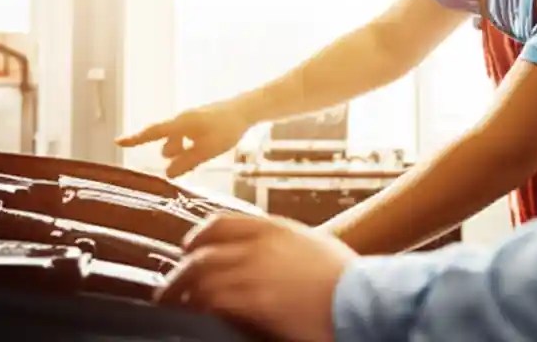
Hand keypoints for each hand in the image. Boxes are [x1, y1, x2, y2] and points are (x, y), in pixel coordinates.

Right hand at [115, 98, 252, 177]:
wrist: (247, 109)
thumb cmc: (227, 129)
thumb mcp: (206, 151)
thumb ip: (186, 163)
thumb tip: (167, 174)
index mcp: (180, 124)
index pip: (151, 133)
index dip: (134, 139)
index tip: (118, 142)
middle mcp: (182, 119)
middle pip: (166, 139)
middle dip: (170, 153)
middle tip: (180, 167)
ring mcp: (192, 118)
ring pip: (178, 138)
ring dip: (182, 150)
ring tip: (197, 157)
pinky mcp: (201, 119)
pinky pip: (188, 135)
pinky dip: (190, 145)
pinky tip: (203, 150)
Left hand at [155, 213, 356, 341]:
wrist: (366, 300)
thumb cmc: (350, 280)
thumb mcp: (315, 247)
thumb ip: (286, 247)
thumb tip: (271, 257)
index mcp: (275, 228)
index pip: (221, 223)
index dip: (198, 236)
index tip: (188, 246)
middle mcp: (259, 245)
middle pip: (203, 252)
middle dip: (182, 269)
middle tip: (170, 284)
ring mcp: (254, 271)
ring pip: (201, 276)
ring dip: (183, 290)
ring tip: (174, 303)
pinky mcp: (253, 300)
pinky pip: (212, 299)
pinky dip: (199, 305)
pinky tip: (194, 313)